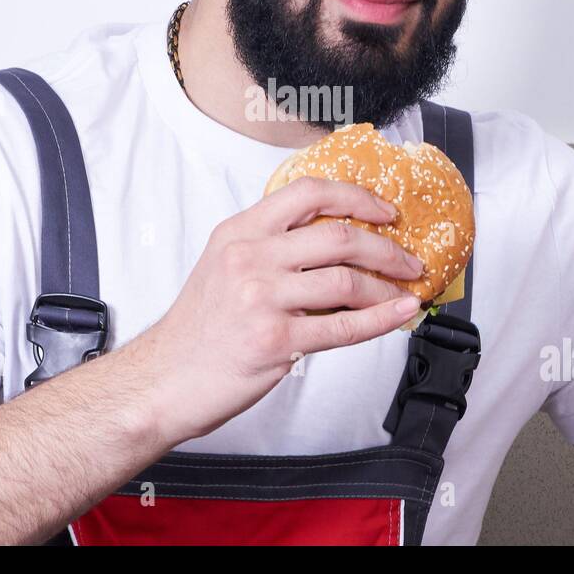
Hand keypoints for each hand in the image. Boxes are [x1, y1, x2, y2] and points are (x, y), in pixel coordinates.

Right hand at [130, 176, 424, 442]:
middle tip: (407, 259)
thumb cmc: (199, 329)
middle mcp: (250, 257)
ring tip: (404, 291)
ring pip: (347, 280)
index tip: (384, 211)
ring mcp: (262, 298)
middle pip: (338, 235)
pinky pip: (344, 326)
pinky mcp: (276, 340)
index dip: (356, 197)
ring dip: (386, 286)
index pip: (308, 193)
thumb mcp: (224, 266)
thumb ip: (270, 247)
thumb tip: (337, 243)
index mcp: (240, 232)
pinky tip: (400, 313)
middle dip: (386, 247)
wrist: (165, 379)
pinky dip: (381, 319)